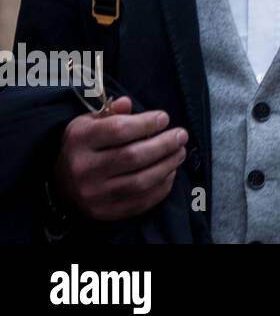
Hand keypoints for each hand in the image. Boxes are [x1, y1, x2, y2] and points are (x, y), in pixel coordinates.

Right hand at [51, 96, 187, 221]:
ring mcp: (93, 194)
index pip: (118, 130)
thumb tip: (127, 103)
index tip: (164, 118)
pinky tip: (170, 173)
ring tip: (180, 152)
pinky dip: (162, 187)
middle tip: (181, 135)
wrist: (61, 184)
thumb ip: (110, 112)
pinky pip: (141, 202)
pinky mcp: (105, 213)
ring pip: (141, 181)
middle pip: (133, 156)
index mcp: (80, 141)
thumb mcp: (89, 123)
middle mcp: (84, 169)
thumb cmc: (84, 146)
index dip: (146, 123)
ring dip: (168, 165)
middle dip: (165, 144)